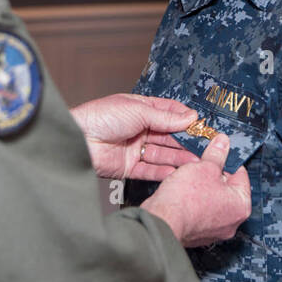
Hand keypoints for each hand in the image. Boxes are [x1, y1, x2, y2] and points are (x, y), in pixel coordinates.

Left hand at [71, 93, 199, 180]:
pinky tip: (176, 172)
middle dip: (185, 141)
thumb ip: (165, 117)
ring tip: (195, 162)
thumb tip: (189, 117)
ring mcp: (134, 149)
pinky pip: (150, 170)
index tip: (201, 126)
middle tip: (203, 147)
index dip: (185, 119)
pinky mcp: (128, 167)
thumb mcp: (137, 110)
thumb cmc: (100, 116)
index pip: (169, 113)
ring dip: (178, 158)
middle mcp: (139, 129)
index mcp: (140, 110)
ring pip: (161, 154)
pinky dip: (163, 172)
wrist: (78, 138)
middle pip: (168, 136)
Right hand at [142, 133, 251, 247]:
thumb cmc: (186, 198)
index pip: (240, 175)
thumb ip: (216, 154)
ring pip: (211, 201)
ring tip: (190, 177)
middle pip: (226, 190)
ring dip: (202, 188)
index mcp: (241, 205)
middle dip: (213, 175)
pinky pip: (199, 212)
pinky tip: (183, 193)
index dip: (227, 160)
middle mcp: (232, 222)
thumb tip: (223, 143)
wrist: (163, 221)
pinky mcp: (197, 234)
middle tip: (202, 164)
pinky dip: (193, 202)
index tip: (218, 152)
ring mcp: (214, 231)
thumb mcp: (204, 167)